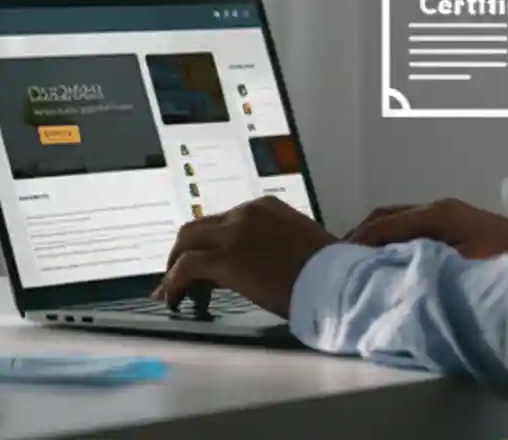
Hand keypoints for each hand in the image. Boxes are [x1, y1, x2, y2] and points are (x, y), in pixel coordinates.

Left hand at [152, 196, 336, 317]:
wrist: (335, 280)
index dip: (210, 243)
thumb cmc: (328, 270)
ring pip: (186, 242)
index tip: (205, 261)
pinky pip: (185, 268)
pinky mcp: (225, 259)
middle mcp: (246, 213)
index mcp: (266, 207)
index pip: (224, 220)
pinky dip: (173, 283)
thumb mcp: (298, 245)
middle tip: (181, 274)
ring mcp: (233, 234)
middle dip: (186, 250)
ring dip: (175, 265)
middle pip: (199, 227)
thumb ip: (273, 245)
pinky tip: (173, 299)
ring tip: (173, 290)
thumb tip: (259, 264)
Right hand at [346, 198, 507, 259]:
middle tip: (340, 261)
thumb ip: (421, 271)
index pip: (384, 224)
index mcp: (437, 214)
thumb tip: (387, 278)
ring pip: (400, 220)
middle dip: (361, 236)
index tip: (337, 261)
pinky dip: (395, 241)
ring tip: (360, 263)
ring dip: (378, 238)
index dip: (358, 243)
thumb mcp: (460, 270)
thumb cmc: (507, 264)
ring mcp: (449, 214)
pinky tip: (391, 261)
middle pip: (387, 216)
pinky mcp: (457, 224)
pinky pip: (415, 227)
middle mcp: (440, 208)